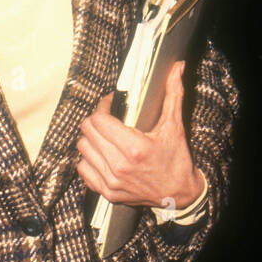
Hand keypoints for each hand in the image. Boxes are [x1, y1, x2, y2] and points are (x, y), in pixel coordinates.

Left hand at [76, 61, 202, 209]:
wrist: (179, 194)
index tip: (109, 103)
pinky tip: (101, 154)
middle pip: (87, 133)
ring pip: (82, 150)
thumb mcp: (175, 125)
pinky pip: (83, 169)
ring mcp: (111, 181)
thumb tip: (177, 67)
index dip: (102, 106)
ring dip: (91, 139)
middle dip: (95, 121)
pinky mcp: (107, 193)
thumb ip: (173, 93)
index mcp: (134, 148)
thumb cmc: (177, 158)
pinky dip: (88, 159)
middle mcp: (119, 166)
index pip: (99, 120)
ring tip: (104, 135)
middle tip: (107, 117)